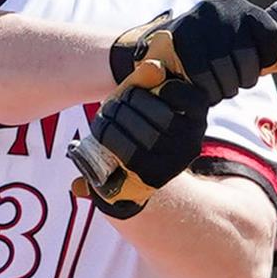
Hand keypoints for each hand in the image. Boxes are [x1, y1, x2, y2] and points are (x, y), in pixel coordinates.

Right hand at [85, 77, 210, 216]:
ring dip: (138, 101)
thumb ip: (94, 176)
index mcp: (157, 176)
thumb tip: (76, 189)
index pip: (131, 157)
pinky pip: (181, 97)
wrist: (168, 132)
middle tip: (109, 106)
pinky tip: (151, 88)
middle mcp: (179, 159)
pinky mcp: (201, 112)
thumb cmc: (131, 147)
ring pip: (163, 117)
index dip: (110, 135)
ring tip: (125, 96)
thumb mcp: (111, 163)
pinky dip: (165, 89)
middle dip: (121, 115)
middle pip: (148, 136)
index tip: (99, 124)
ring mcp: (192, 136)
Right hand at [113, 0, 276, 103]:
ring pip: (228, 72)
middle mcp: (221, 8)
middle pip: (250, 59)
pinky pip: (204, 77)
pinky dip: (206, 91)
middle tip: (228, 83)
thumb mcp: (242, 53)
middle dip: (242, 81)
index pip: (271, 36)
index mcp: (241, 7)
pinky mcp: (178, 40)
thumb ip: (270, 56)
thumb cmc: (209, 55)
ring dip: (223, 90)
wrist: (159, 54)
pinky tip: (201, 90)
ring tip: (214, 88)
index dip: (265, 60)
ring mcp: (198, 21)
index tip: (251, 68)